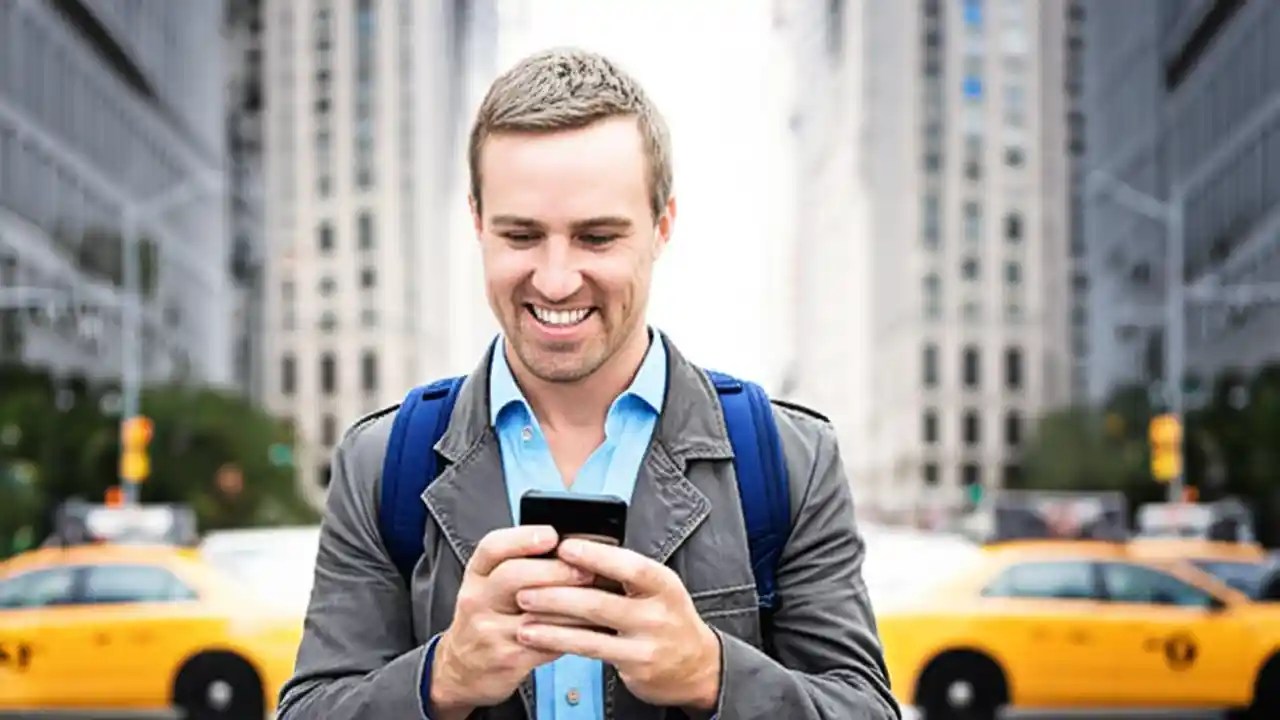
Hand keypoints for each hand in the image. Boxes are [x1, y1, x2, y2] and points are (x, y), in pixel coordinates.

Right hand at [431, 526, 596, 716]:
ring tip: (598, 597)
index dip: (523, 538)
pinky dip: (574, 632)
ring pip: (538, 612)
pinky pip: (548, 641)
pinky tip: (590, 625)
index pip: (492, 547)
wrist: (462, 668)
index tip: (552, 535)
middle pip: (515, 576)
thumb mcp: (489, 585)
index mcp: (477, 574)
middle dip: (557, 570)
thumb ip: (520, 564)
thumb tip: (569, 548)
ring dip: (573, 604)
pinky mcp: (510, 657)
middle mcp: (479, 599)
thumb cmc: (486, 617)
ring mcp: (491, 631)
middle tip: (586, 570)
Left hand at [512, 539, 721, 711]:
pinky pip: (589, 649)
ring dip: (551, 615)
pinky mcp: (635, 665)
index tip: (562, 546)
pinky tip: (535, 634)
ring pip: (591, 625)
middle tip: (525, 581)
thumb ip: (624, 573)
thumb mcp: (657, 589)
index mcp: (662, 582)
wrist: (696, 666)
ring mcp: (647, 641)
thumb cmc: (666, 618)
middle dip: (559, 589)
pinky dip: (558, 640)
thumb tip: (574, 549)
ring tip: (524, 604)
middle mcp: (658, 611)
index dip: (595, 555)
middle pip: (602, 598)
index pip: (628, 565)